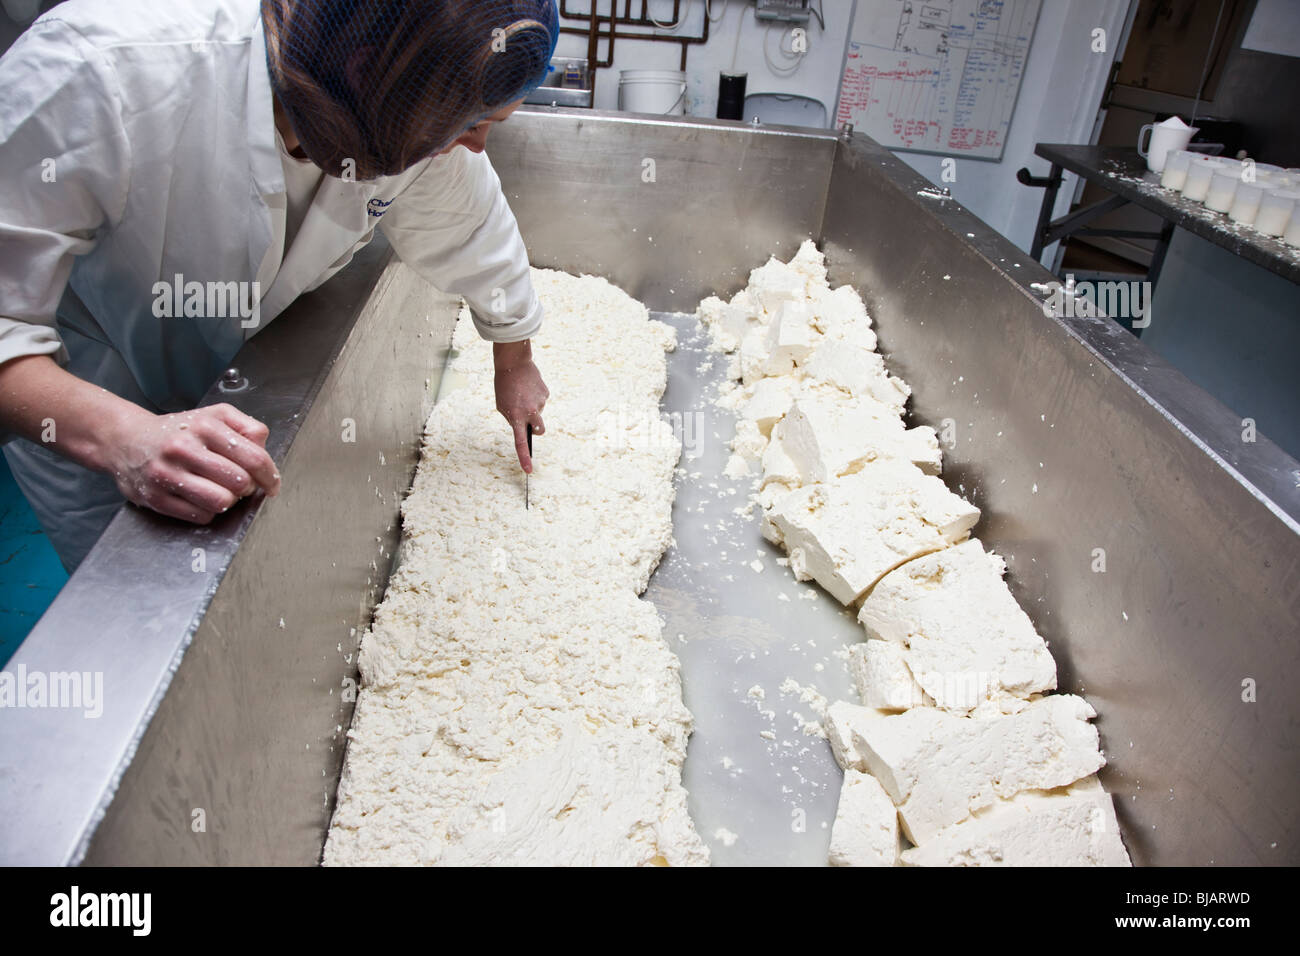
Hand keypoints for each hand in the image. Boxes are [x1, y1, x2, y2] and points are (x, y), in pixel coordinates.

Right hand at [102, 403, 280, 523]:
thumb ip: (246, 426)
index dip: (269, 475)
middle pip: (240, 482)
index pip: (253, 458)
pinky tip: (200, 497)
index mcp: (204, 426)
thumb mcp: (213, 416)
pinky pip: (201, 516)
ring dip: (228, 500)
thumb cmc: (177, 431)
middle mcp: (184, 448)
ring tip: (221, 490)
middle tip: (239, 483)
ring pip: (221, 502)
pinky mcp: (156, 498)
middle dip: (247, 487)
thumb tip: (264, 446)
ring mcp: (167, 474)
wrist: (126, 439)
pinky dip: (208, 510)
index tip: (271, 483)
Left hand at [493, 340, 547, 471]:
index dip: (524, 458)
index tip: (528, 471)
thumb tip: (524, 425)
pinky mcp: (546, 393)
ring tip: (522, 393)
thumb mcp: (502, 406)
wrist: (514, 363)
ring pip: (538, 412)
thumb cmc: (504, 385)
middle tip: (527, 420)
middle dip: (536, 430)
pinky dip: (535, 396)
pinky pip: (541, 400)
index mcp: (516, 416)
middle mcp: (530, 412)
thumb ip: (512, 418)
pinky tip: (528, 386)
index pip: (520, 442)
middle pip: (539, 431)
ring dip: (531, 407)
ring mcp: (540, 403)